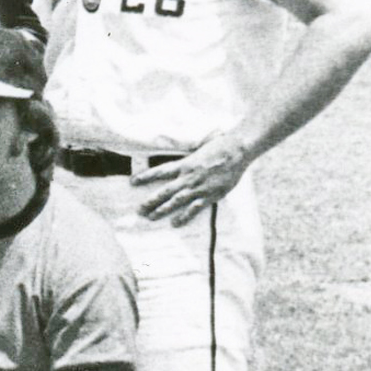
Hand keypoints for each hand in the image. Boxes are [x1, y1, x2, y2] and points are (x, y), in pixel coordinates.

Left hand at [133, 132, 252, 223]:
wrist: (238, 151)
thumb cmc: (219, 146)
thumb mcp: (198, 149)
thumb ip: (187, 158)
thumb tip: (179, 159)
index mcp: (184, 164)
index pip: (160, 171)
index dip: (146, 177)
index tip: (133, 182)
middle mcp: (188, 176)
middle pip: (165, 191)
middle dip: (151, 201)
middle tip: (138, 210)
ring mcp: (199, 187)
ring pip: (176, 201)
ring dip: (162, 210)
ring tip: (150, 217)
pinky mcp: (210, 195)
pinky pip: (194, 208)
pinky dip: (184, 217)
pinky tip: (175, 224)